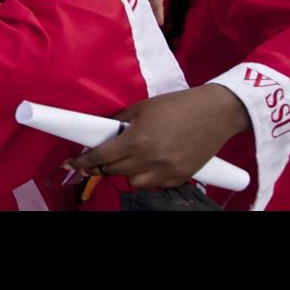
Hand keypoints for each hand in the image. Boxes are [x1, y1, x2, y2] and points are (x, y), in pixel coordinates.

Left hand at [67, 85, 251, 189]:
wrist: (217, 112)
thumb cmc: (181, 104)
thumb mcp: (144, 106)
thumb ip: (121, 120)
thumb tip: (103, 130)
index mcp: (138, 140)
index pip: (101, 157)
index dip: (83, 162)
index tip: (72, 164)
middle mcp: (150, 160)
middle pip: (114, 172)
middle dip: (102, 166)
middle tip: (99, 159)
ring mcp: (166, 172)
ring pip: (133, 183)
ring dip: (127, 172)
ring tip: (132, 159)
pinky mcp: (180, 177)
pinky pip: (155, 185)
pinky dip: (148, 177)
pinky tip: (152, 163)